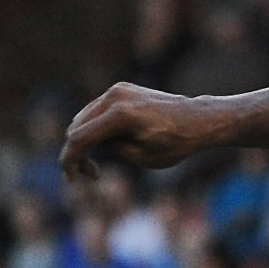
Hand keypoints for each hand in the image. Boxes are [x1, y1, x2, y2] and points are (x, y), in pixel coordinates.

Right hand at [63, 82, 216, 177]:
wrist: (198, 119)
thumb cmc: (175, 143)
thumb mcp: (141, 157)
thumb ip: (110, 149)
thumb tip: (88, 144)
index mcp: (120, 115)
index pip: (80, 138)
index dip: (70, 159)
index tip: (70, 178)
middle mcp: (115, 97)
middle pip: (77, 126)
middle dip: (77, 152)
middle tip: (92, 174)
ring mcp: (117, 90)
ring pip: (84, 117)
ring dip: (85, 140)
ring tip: (99, 163)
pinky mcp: (121, 89)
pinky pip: (97, 110)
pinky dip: (95, 127)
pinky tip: (107, 144)